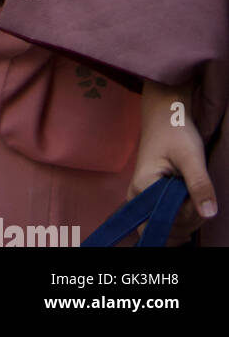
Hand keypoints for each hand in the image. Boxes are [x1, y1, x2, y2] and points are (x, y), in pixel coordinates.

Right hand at [129, 78, 217, 244]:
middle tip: (201, 198)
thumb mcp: (191, 156)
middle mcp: (137, 198)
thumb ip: (199, 184)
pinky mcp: (150, 198)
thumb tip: (209, 214)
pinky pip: (164, 220)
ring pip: (166, 227)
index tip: (199, 197)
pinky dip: (182, 221)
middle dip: (189, 222)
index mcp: (142, 188)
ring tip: (197, 199)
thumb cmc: (175, 133)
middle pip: (164, 228)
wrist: (164, 118)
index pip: (167, 220)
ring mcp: (142, 199)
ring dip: (187, 222)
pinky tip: (192, 207)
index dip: (189, 216)